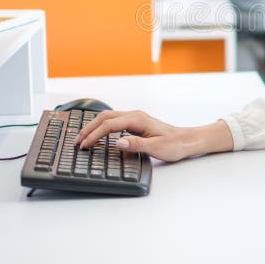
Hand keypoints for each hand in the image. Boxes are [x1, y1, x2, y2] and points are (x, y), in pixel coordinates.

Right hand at [74, 110, 233, 161]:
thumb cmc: (175, 144)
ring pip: (108, 118)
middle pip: (105, 117)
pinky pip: (114, 121)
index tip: (84, 145)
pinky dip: (101, 127)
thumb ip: (137, 145)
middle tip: (76, 141)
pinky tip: (97, 135)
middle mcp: (135, 115)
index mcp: (138, 119)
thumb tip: (118, 142)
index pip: (109, 125)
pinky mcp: (136, 123)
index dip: (94, 135)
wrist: (188, 140)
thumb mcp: (156, 148)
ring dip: (94, 127)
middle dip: (89, 128)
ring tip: (82, 138)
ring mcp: (135, 118)